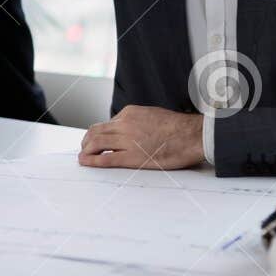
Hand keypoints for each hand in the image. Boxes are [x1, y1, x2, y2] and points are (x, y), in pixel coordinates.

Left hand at [78, 105, 204, 169]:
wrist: (193, 135)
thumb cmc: (178, 128)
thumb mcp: (153, 115)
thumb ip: (138, 120)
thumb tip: (127, 128)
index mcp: (130, 113)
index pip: (108, 123)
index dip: (100, 133)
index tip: (97, 140)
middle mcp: (125, 124)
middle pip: (96, 131)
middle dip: (87, 140)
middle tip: (84, 148)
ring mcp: (128, 141)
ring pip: (97, 143)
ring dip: (86, 150)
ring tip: (82, 156)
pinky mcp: (133, 157)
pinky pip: (106, 159)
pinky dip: (92, 161)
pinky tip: (86, 162)